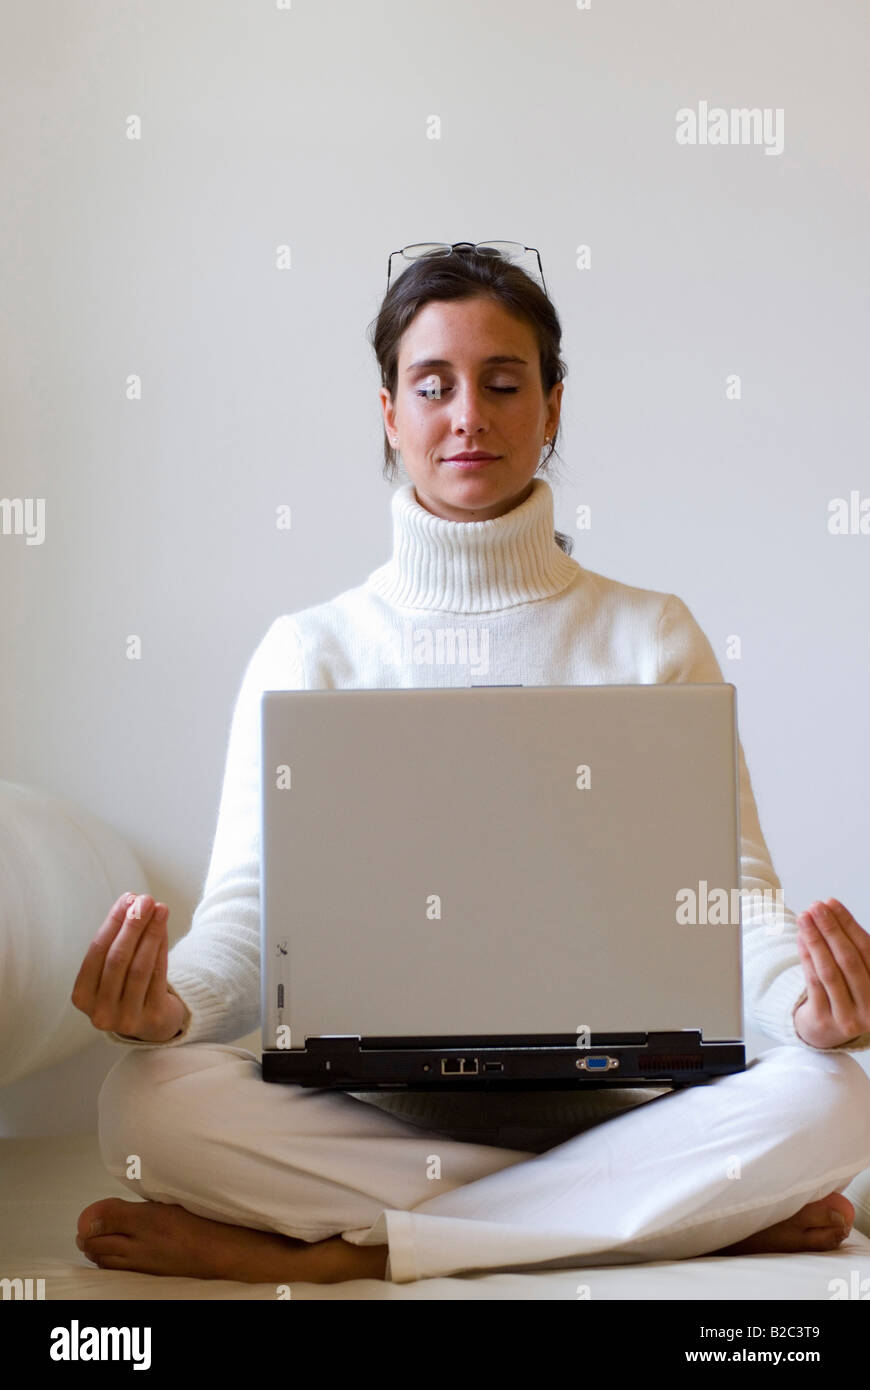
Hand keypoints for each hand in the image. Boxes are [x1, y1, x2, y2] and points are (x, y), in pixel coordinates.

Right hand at [71, 892, 186, 1042]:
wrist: (153, 1022)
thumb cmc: (127, 986)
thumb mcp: (112, 969)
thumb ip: (117, 939)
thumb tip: (131, 900)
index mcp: (81, 996)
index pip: (97, 951)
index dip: (113, 922)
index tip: (128, 898)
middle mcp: (100, 1012)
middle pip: (117, 959)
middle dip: (133, 925)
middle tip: (146, 900)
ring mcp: (125, 1019)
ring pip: (139, 967)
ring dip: (151, 933)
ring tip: (161, 909)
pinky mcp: (151, 1018)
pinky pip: (158, 977)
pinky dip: (162, 949)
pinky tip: (164, 929)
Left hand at [793, 899, 869, 1048]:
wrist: (828, 1030)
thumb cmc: (847, 992)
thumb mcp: (858, 970)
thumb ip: (851, 943)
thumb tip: (831, 906)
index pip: (866, 949)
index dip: (848, 924)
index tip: (832, 903)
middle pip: (848, 960)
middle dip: (830, 929)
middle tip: (816, 907)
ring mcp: (848, 1017)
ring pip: (829, 972)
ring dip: (815, 940)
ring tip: (804, 918)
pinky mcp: (825, 1021)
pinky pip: (813, 984)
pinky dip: (807, 958)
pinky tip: (801, 939)